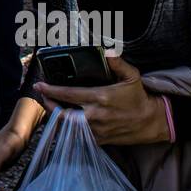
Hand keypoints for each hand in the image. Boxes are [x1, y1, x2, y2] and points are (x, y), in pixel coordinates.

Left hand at [33, 55, 169, 145]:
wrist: (151, 122)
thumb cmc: (139, 97)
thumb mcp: (132, 76)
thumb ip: (117, 62)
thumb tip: (106, 50)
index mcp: (100, 98)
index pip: (68, 94)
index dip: (51, 90)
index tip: (39, 85)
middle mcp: (95, 116)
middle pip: (62, 113)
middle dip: (48, 105)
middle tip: (42, 95)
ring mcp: (96, 130)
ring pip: (67, 126)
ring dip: (56, 115)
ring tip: (50, 105)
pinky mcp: (99, 140)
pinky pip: (78, 135)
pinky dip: (69, 127)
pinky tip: (65, 118)